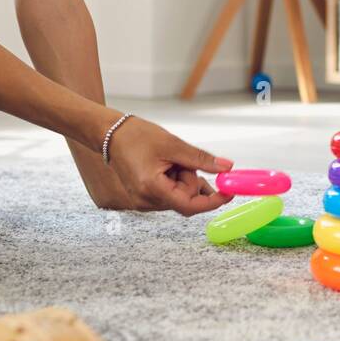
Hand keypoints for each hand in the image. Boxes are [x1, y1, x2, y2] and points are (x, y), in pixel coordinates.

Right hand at [100, 116, 235, 214]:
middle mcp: (146, 201)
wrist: (110, 134)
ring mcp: (143, 202)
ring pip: (178, 197)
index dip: (212, 201)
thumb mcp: (174, 145)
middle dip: (191, 179)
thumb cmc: (136, 136)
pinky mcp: (143, 197)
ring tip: (169, 160)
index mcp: (152, 189)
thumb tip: (226, 168)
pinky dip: (175, 181)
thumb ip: (201, 160)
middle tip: (181, 159)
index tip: (229, 192)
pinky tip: (167, 166)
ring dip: (182, 179)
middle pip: (185, 199)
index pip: (190, 206)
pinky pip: (169, 194)